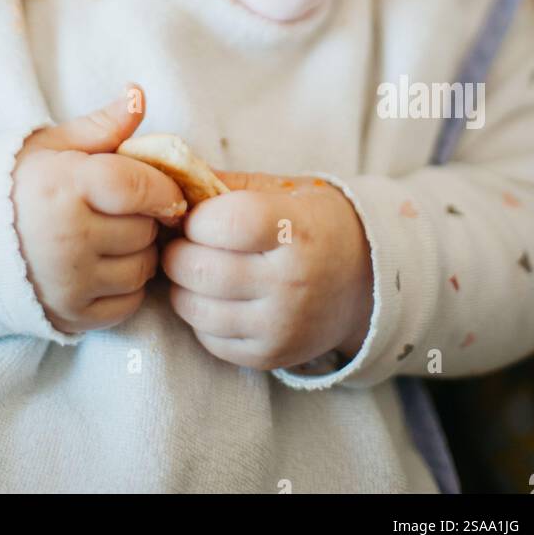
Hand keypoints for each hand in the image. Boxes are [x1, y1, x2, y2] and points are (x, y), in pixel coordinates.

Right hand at [11, 85, 185, 334]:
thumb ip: (102, 125)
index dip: (162, 187)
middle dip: (144, 218)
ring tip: (113, 238)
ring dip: (138, 254)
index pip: (139, 188)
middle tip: (123, 212)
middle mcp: (67, 238)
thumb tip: (138, 93)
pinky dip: (126, 288)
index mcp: (65, 186)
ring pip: (142, 269)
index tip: (164, 189)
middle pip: (145, 230)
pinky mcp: (70, 314)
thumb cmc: (19, 182)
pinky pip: (129, 304)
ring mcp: (68, 281)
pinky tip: (104, 267)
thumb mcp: (54, 144)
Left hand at [161, 170, 373, 371]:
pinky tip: (213, 297)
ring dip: (182, 285)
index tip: (199, 216)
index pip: (227, 223)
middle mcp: (291, 283)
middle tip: (184, 242)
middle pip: (200, 268)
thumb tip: (169, 178)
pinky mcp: (271, 356)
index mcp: (296, 231)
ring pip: (195, 307)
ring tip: (194, 268)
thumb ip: (227, 184)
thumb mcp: (282, 190)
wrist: (364, 280)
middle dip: (177, 251)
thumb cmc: (313, 224)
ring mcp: (281, 325)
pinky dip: (199, 317)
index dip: (198, 218)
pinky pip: (209, 339)